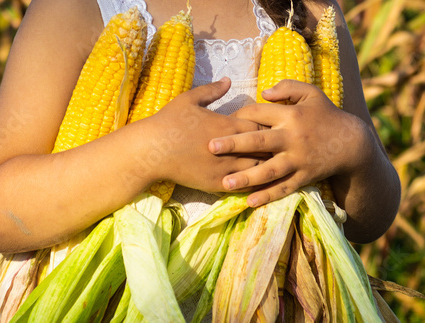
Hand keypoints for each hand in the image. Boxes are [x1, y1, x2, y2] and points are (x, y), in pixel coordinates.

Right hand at [134, 77, 266, 191]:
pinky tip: (256, 179)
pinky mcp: (218, 184)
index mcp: (229, 125)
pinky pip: (244, 185)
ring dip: (264, 166)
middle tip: (272, 147)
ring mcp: (226, 168)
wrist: (152, 150)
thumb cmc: (170, 121)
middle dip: (270, 148)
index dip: (267, 128)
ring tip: (269, 164)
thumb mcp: (190, 99)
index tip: (265, 128)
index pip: (263, 127)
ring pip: (259, 169)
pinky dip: (252, 182)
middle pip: (266, 149)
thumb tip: (228, 80)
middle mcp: (232, 148)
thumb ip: (212, 90)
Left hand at [208, 80, 370, 206]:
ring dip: (247, 177)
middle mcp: (293, 137)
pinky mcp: (305, 176)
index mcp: (291, 114)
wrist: (352, 143)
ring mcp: (299, 159)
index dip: (239, 116)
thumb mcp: (312, 94)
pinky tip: (249, 202)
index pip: (258, 113)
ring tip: (225, 183)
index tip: (221, 122)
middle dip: (234, 144)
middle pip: (259, 140)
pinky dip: (268, 195)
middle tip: (210, 147)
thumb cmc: (327, 115)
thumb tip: (264, 92)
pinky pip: (284, 188)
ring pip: (269, 169)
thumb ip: (287, 87)